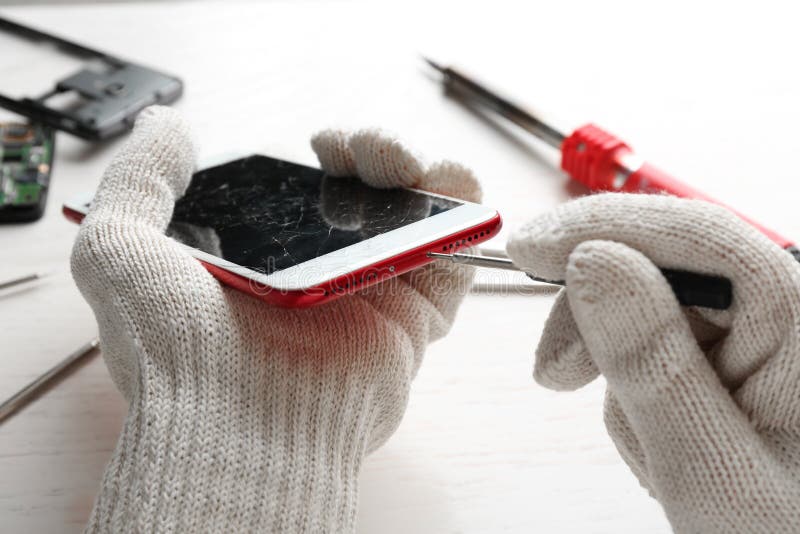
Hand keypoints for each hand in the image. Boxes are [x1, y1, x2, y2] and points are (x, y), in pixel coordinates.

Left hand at [71, 107, 480, 532]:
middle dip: (370, 154)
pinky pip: (452, 262)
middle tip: (355, 149)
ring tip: (394, 161)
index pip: (305, 194)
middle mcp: (317, 279)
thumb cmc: (172, 347)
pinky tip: (444, 185)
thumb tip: (166, 126)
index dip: (320, 158)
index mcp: (262, 262)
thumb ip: (139, 177)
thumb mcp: (118, 248)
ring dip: (416, 173)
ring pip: (412, 220)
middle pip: (365, 199)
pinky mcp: (411, 322)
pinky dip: (462, 215)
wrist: (233, 420)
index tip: (317, 143)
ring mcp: (368, 298)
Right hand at [506, 194, 799, 532]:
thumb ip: (651, 362)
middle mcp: (781, 313)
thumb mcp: (708, 467)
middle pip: (663, 262)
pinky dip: (632, 381)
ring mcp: (752, 333)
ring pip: (646, 303)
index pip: (699, 235)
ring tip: (643, 437)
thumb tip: (591, 261)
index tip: (529, 249)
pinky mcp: (725, 353)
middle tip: (554, 372)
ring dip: (617, 363)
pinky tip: (656, 430)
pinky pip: (653, 338)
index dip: (604, 227)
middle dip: (596, 314)